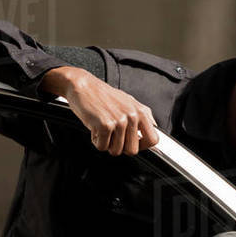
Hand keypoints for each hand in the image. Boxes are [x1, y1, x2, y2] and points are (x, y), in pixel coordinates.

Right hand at [40, 66, 158, 155]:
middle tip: (112, 137)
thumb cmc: (102, 94)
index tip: (132, 143)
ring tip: (102, 129)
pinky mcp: (105, 125)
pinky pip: (102, 147)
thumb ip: (142, 116)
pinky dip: (96, 141)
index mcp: (141, 111)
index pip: (153, 139)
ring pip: (116, 151)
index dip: (142, 146)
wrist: (83, 85)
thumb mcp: (129, 102)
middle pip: (133, 150)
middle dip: (120, 147)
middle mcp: (133, 116)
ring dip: (106, 143)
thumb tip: (153, 131)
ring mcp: (119, 121)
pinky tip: (95, 128)